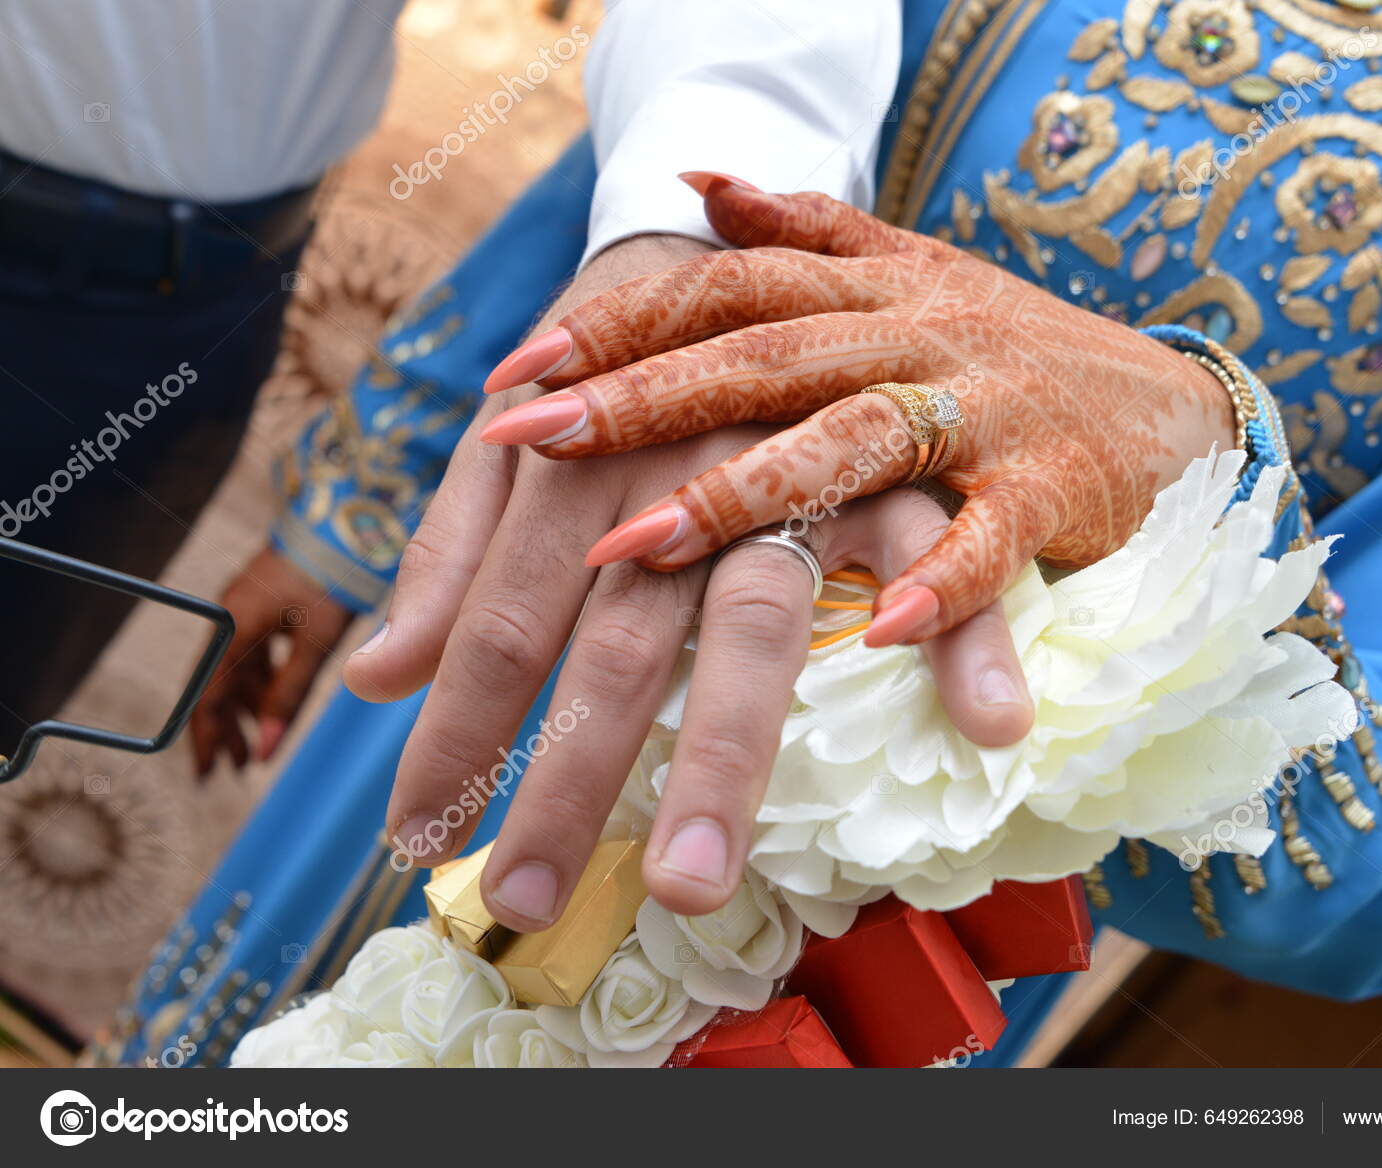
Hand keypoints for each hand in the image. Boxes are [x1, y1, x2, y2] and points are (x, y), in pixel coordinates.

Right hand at [190, 545, 353, 775]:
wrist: (343, 526)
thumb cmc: (330, 582)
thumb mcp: (313, 644)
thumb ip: (289, 695)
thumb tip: (266, 749)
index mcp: (232, 627)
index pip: (207, 694)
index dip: (206, 736)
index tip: (206, 774)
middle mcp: (229, 617)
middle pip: (217, 685)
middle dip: (226, 728)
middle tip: (236, 768)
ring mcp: (244, 610)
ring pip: (236, 670)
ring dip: (245, 708)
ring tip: (257, 745)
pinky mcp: (263, 605)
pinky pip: (252, 653)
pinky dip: (261, 682)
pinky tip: (272, 703)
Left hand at [344, 235, 1033, 924]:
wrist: (738, 242)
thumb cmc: (613, 368)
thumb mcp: (512, 446)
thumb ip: (449, 556)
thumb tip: (372, 679)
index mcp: (578, 460)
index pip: (503, 618)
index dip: (455, 731)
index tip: (413, 842)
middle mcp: (676, 469)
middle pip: (618, 642)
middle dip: (569, 778)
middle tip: (528, 906)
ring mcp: (791, 470)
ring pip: (753, 625)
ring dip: (721, 757)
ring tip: (692, 885)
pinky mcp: (898, 465)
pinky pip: (932, 548)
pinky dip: (960, 621)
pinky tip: (970, 718)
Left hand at [480, 174, 1234, 646]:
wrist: (1172, 404)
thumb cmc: (1014, 352)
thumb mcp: (913, 273)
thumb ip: (805, 229)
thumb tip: (695, 183)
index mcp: (872, 289)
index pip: (729, 288)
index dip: (621, 322)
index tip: (517, 371)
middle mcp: (917, 334)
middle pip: (765, 357)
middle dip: (641, 398)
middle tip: (526, 440)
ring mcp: (987, 408)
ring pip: (855, 438)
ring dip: (749, 493)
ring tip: (642, 545)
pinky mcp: (1056, 488)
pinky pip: (993, 536)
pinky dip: (945, 580)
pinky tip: (887, 625)